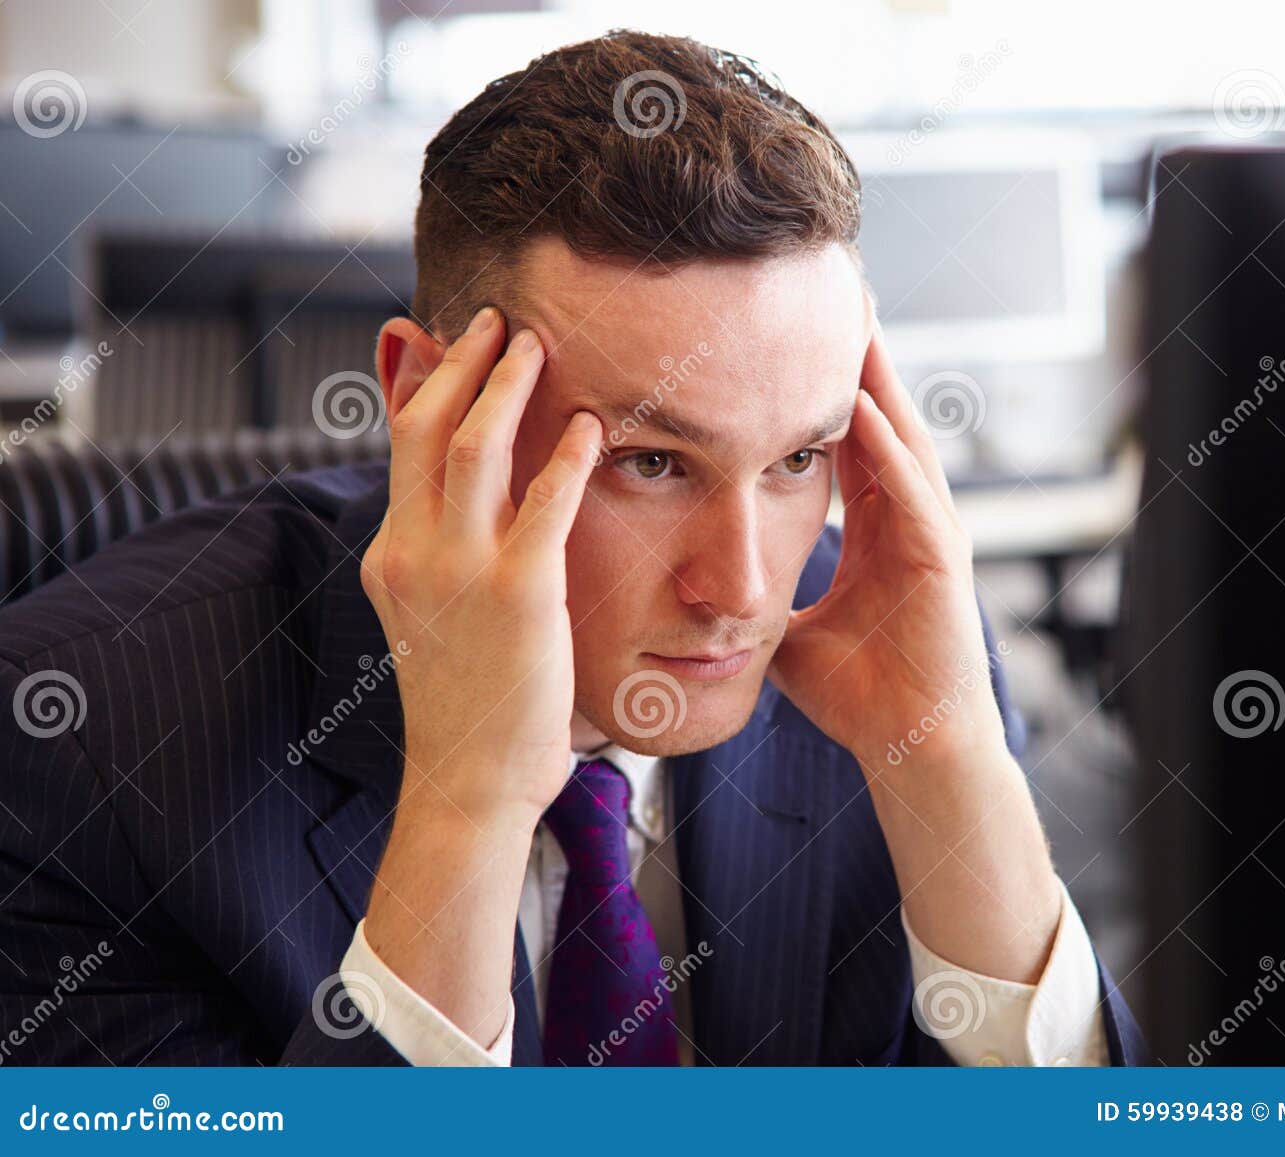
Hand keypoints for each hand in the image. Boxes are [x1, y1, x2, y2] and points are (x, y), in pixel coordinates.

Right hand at [359, 307, 602, 820]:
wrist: (468, 781)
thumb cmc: (469, 701)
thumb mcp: (434, 613)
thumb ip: (442, 544)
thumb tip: (455, 492)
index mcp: (392, 553)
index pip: (401, 441)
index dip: (426, 378)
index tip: (451, 334)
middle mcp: (412, 551)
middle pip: (425, 423)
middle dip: (463, 361)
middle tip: (499, 320)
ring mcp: (459, 572)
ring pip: (474, 444)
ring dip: (507, 385)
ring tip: (538, 347)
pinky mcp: (517, 596)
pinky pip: (544, 503)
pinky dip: (567, 455)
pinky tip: (592, 427)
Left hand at [769, 324, 1007, 770]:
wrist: (910, 745)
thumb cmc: (861, 695)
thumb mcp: (794, 631)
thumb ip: (763, 600)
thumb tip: (705, 593)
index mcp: (878, 530)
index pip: (852, 441)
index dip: (827, 389)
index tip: (797, 338)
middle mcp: (909, 521)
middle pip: (885, 421)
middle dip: (861, 361)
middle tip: (838, 295)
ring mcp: (931, 536)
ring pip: (906, 442)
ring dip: (882, 383)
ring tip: (858, 324)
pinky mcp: (941, 563)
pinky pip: (914, 494)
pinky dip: (892, 451)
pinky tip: (869, 409)